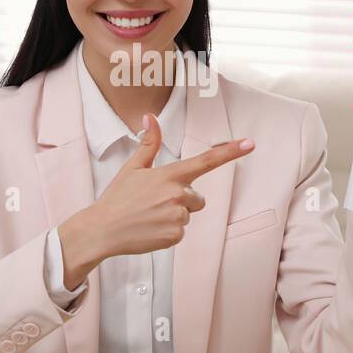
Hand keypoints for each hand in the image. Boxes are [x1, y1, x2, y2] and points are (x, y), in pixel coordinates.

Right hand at [57, 114, 255, 289]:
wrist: (101, 230)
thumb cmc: (117, 198)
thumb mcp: (132, 168)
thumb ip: (148, 143)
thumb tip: (150, 117)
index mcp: (169, 175)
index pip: (206, 160)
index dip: (231, 151)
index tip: (250, 144)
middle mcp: (177, 194)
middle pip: (197, 198)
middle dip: (182, 200)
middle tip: (154, 203)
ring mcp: (177, 216)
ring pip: (188, 215)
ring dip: (173, 216)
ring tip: (149, 217)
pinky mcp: (175, 236)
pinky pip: (180, 232)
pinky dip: (168, 232)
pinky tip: (150, 229)